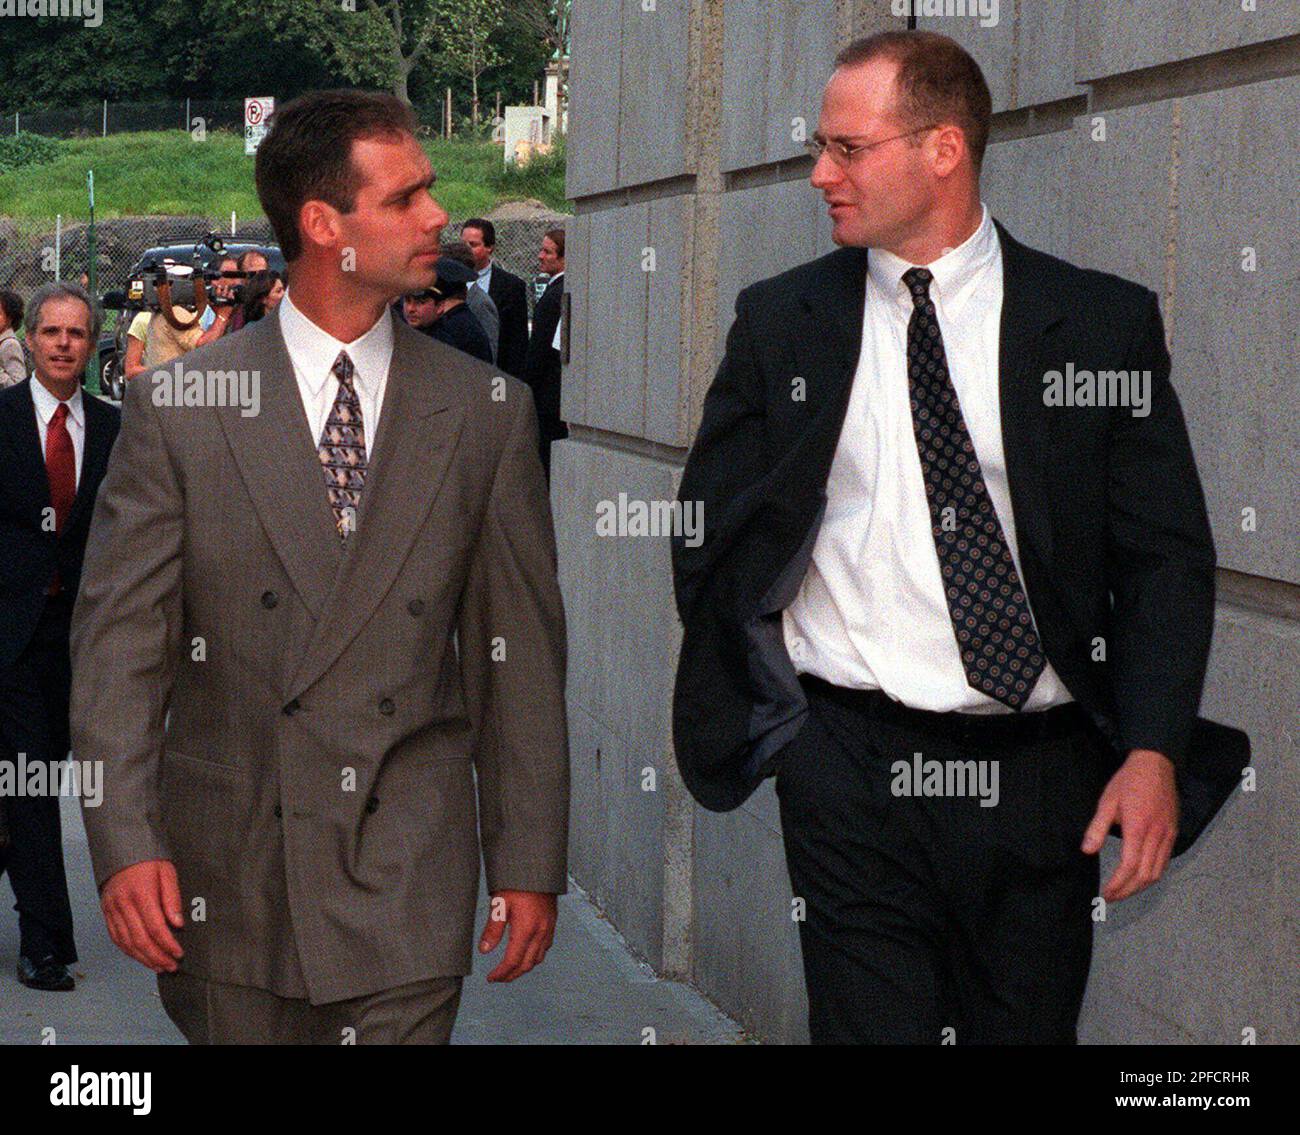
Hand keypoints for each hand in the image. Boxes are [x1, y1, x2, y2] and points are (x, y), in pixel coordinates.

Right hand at [100, 859, 184, 972]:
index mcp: (141, 894)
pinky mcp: (106, 913)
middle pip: (140, 939)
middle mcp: (123, 905)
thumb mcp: (167, 871)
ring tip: (159, 966)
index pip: (155, 927)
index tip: (179, 953)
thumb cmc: (148, 859)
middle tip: (170, 966)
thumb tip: (178, 924)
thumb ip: (172, 898)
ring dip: (143, 958)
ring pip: (126, 942)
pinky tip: (140, 957)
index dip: (167, 944)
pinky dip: (128, 951)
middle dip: (157, 957)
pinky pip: (116, 937)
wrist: (121, 849)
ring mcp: (112, 910)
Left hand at [478, 890, 556, 981]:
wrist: (538, 868)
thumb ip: (493, 929)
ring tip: (510, 970)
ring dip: (524, 967)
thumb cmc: (518, 882)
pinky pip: (545, 947)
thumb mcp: (500, 903)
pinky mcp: (552, 922)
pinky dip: (535, 956)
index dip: (501, 973)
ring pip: (538, 958)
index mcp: (527, 929)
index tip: (491, 978)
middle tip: (498, 978)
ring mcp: (549, 928)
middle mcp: (541, 932)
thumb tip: (485, 950)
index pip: (513, 961)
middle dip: (512, 975)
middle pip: (527, 964)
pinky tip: (526, 953)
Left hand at [1082, 749, 1178, 901]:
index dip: (1118, 884)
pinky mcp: (1174, 833)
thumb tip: (1087, 851)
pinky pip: (1164, 861)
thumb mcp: (1107, 801)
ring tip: (1123, 891)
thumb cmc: (1128, 781)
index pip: (1130, 866)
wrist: (1156, 764)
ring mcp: (1169, 835)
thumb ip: (1097, 827)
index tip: (1106, 893)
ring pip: (1158, 871)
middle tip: (1112, 897)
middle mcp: (1157, 835)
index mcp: (1138, 827)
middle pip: (1146, 875)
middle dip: (1128, 891)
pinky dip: (1152, 874)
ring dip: (1140, 886)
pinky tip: (1139, 876)